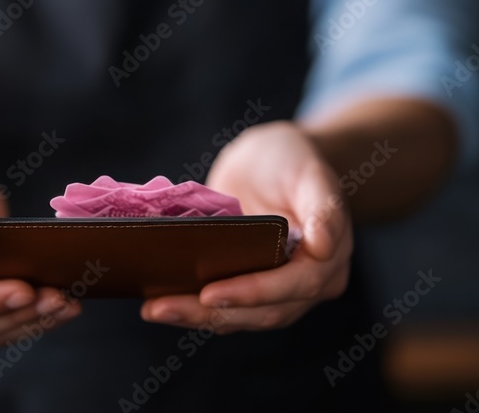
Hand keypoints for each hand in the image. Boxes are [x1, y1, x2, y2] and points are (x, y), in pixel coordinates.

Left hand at [140, 122, 351, 332]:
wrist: (274, 162)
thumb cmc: (294, 162)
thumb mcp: (311, 173)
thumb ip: (323, 208)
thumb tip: (324, 246)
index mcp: (327, 262)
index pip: (293, 286)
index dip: (252, 292)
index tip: (210, 294)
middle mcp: (304, 286)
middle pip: (260, 312)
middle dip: (209, 313)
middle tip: (161, 308)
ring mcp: (274, 292)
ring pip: (237, 317)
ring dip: (193, 317)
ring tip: (152, 309)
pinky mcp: (246, 287)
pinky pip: (222, 306)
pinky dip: (191, 307)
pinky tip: (157, 302)